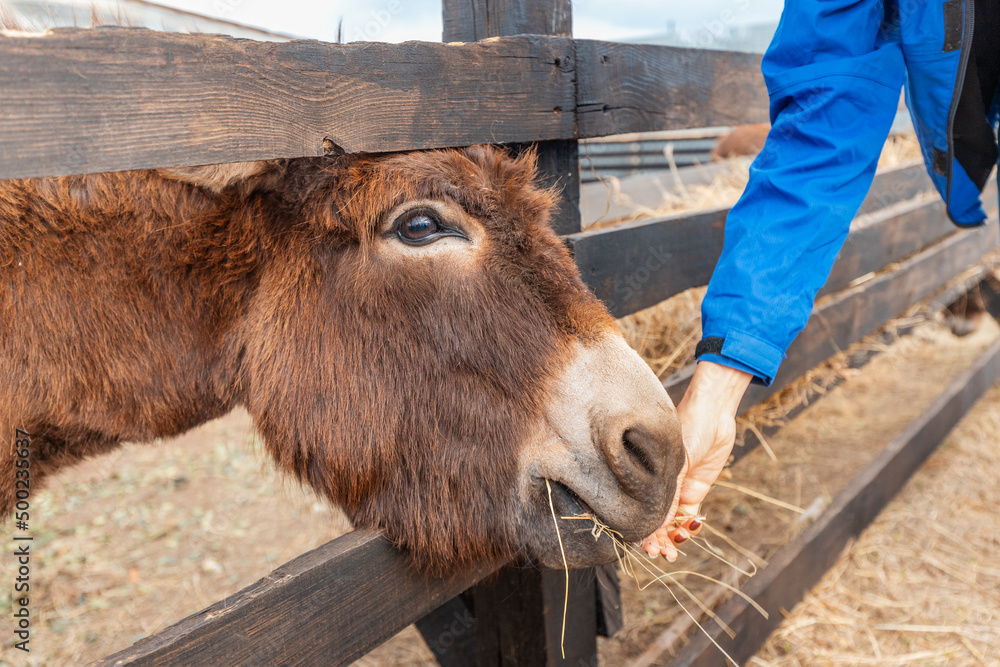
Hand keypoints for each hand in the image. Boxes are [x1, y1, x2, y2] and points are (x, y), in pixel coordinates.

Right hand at [642, 361, 750, 559]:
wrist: (713, 412)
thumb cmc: (687, 425)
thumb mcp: (676, 461)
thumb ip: (669, 492)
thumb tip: (657, 524)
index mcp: (644, 474)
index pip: (637, 508)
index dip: (639, 529)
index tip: (643, 545)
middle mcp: (659, 484)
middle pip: (654, 519)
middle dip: (655, 540)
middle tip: (661, 554)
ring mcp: (677, 487)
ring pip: (671, 522)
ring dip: (673, 538)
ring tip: (675, 551)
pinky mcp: (695, 488)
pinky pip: (690, 514)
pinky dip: (691, 526)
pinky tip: (693, 528)